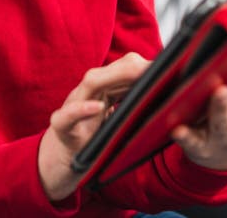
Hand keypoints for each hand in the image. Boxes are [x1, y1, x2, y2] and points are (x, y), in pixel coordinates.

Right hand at [39, 52, 151, 201]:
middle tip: (157, 72)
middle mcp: (84, 92)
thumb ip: (130, 105)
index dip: (140, 66)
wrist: (65, 159)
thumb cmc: (93, 139)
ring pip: (89, 85)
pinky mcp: (61, 127)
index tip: (165, 67)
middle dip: (131, 69)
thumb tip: (163, 96)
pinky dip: (82, 109)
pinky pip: (67, 116)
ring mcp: (70, 106)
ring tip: (136, 77)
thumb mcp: (114, 119)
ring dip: (111, 79)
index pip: (120, 69)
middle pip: (107, 72)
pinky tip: (98, 107)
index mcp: (99, 89)